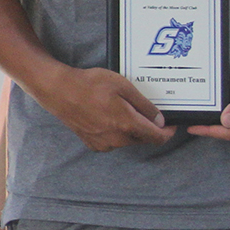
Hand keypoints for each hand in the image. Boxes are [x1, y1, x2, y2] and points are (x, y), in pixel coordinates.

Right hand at [29, 64, 174, 151]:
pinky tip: (106, 117)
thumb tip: (159, 120)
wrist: (58, 90)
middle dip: (147, 128)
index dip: (168, 132)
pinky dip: (115, 133)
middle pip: (143, 139)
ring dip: (130, 130)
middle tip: (142, 110)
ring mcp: (104, 143)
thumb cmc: (90, 84)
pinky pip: (112, 142)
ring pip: (127, 140)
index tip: (170, 124)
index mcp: (127, 125)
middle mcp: (117, 139)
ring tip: (120, 110)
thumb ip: (144, 105)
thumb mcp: (122, 86)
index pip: (157, 137)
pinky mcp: (92, 144)